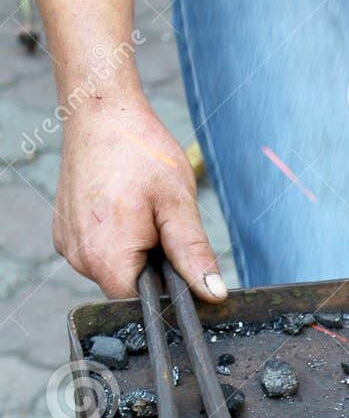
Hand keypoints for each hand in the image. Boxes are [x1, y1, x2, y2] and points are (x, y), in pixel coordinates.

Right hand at [54, 91, 226, 301]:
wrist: (101, 113)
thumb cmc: (139, 151)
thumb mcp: (177, 204)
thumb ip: (193, 253)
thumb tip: (214, 292)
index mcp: (105, 256)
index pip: (142, 304)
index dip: (167, 290)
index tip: (179, 262)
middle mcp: (79, 257)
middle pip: (128, 288)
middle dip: (152, 266)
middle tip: (160, 223)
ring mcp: (68, 245)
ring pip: (114, 269)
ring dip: (135, 251)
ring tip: (141, 210)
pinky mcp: (65, 232)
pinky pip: (99, 251)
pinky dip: (117, 238)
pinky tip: (124, 208)